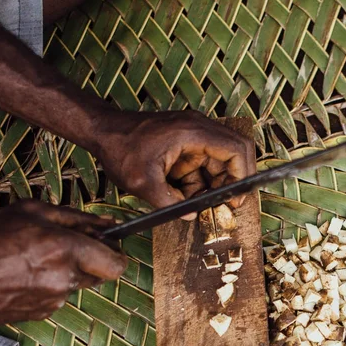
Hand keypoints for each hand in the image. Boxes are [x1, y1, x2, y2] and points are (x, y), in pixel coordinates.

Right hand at [0, 200, 127, 323]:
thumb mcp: (30, 211)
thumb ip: (75, 217)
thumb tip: (107, 223)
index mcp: (67, 249)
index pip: (117, 264)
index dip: (116, 255)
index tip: (109, 248)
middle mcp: (65, 278)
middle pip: (99, 275)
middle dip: (89, 261)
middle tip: (62, 247)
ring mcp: (55, 300)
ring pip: (75, 285)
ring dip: (64, 273)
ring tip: (31, 259)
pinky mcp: (42, 313)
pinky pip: (57, 297)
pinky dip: (47, 286)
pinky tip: (22, 276)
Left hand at [93, 110, 256, 217]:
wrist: (101, 131)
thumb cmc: (120, 148)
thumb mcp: (143, 182)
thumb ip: (169, 202)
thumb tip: (189, 216)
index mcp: (193, 133)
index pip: (236, 149)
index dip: (243, 175)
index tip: (236, 198)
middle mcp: (198, 130)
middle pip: (233, 155)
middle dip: (232, 182)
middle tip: (225, 205)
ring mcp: (192, 136)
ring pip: (218, 163)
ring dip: (214, 185)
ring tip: (200, 204)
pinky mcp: (185, 144)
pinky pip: (202, 165)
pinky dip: (199, 183)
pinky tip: (186, 196)